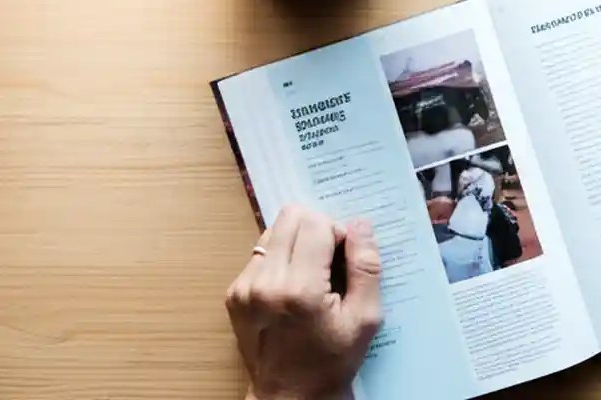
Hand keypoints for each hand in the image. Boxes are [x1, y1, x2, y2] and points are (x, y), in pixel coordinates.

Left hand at [225, 205, 383, 399]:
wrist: (289, 397)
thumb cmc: (331, 361)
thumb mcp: (365, 318)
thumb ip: (366, 267)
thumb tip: (360, 224)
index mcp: (300, 290)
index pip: (317, 223)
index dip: (338, 232)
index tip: (346, 260)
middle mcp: (265, 283)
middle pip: (291, 217)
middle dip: (316, 231)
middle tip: (329, 263)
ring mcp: (244, 287)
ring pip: (274, 231)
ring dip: (296, 244)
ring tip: (310, 277)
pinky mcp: (234, 293)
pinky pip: (261, 253)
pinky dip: (281, 260)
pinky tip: (291, 289)